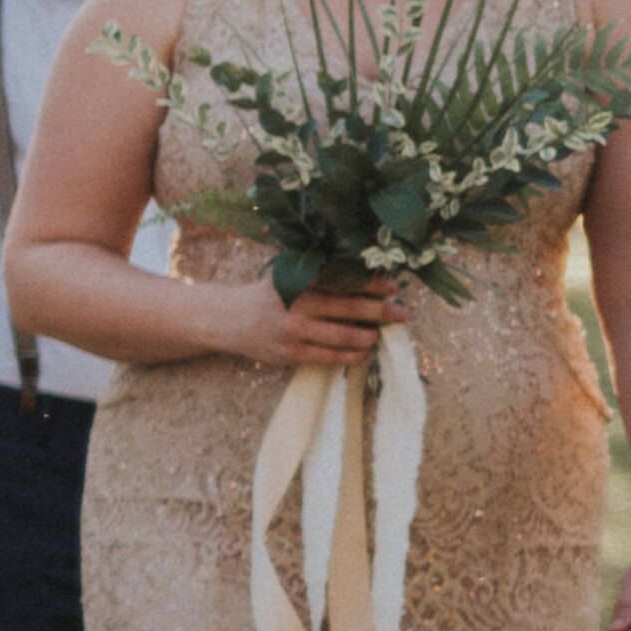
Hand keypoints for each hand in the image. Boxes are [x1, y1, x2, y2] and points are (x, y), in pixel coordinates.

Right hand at [244, 279, 401, 372]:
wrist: (227, 320)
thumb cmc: (267, 295)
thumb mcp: (285, 276)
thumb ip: (317, 274)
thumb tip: (365, 275)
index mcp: (297, 280)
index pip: (342, 280)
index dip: (370, 284)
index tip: (392, 286)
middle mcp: (295, 304)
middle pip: (348, 308)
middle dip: (381, 311)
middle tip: (403, 313)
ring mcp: (292, 331)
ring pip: (343, 336)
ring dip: (368, 336)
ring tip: (379, 334)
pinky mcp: (290, 354)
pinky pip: (329, 357)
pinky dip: (351, 355)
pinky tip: (362, 351)